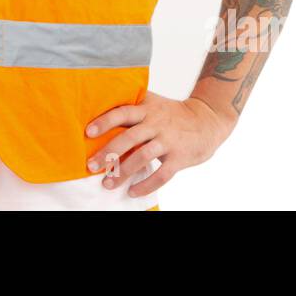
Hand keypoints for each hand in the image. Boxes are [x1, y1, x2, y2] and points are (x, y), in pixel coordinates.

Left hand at [84, 91, 236, 198]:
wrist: (207, 120)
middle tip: (91, 165)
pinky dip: (146, 185)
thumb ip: (132, 105)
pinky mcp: (180, 157)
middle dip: (108, 152)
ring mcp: (168, 140)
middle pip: (130, 137)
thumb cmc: (172, 114)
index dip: (105, 121)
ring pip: (143, 156)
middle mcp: (156, 123)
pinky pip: (162, 174)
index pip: (123, 112)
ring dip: (123, 171)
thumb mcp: (153, 103)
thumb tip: (99, 106)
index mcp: (147, 109)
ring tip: (108, 183)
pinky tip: (132, 192)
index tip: (88, 132)